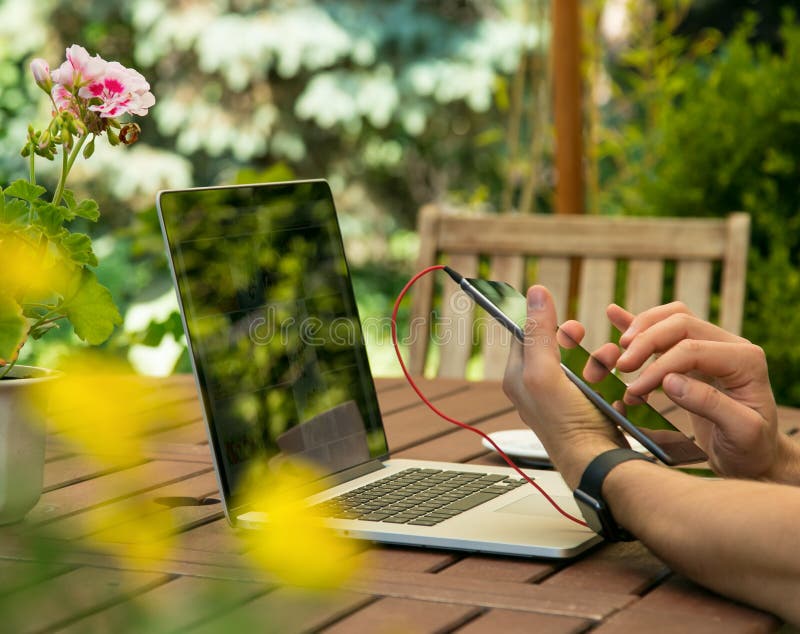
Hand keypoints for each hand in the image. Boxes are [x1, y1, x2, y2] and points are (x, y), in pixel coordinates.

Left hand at [502, 286, 623, 487]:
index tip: (559, 320)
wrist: (596, 462)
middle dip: (575, 340)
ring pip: (580, 362)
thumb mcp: (545, 371)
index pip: (523, 335)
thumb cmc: (566, 424)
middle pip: (555, 346)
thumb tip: (535, 292)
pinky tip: (616, 384)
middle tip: (582, 336)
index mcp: (518, 376)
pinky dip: (608, 378)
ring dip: (597, 358)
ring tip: (609, 363)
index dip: (541, 322)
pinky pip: (597, 381)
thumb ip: (539, 332)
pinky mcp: (585, 406)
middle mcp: (536, 386)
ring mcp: (561, 397)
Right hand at [608, 302, 784, 479]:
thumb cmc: (751, 447)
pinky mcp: (694, 354)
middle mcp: (730, 346)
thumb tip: (670, 381)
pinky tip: (614, 314)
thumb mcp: (742, 433)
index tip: (634, 391)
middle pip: (680, 324)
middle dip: (646, 342)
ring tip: (621, 349)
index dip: (658, 367)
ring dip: (642, 329)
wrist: (755, 456)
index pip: (692, 349)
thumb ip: (709, 404)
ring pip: (672, 318)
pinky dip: (639, 322)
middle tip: (621, 367)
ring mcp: (712, 346)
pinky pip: (665, 329)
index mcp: (746, 361)